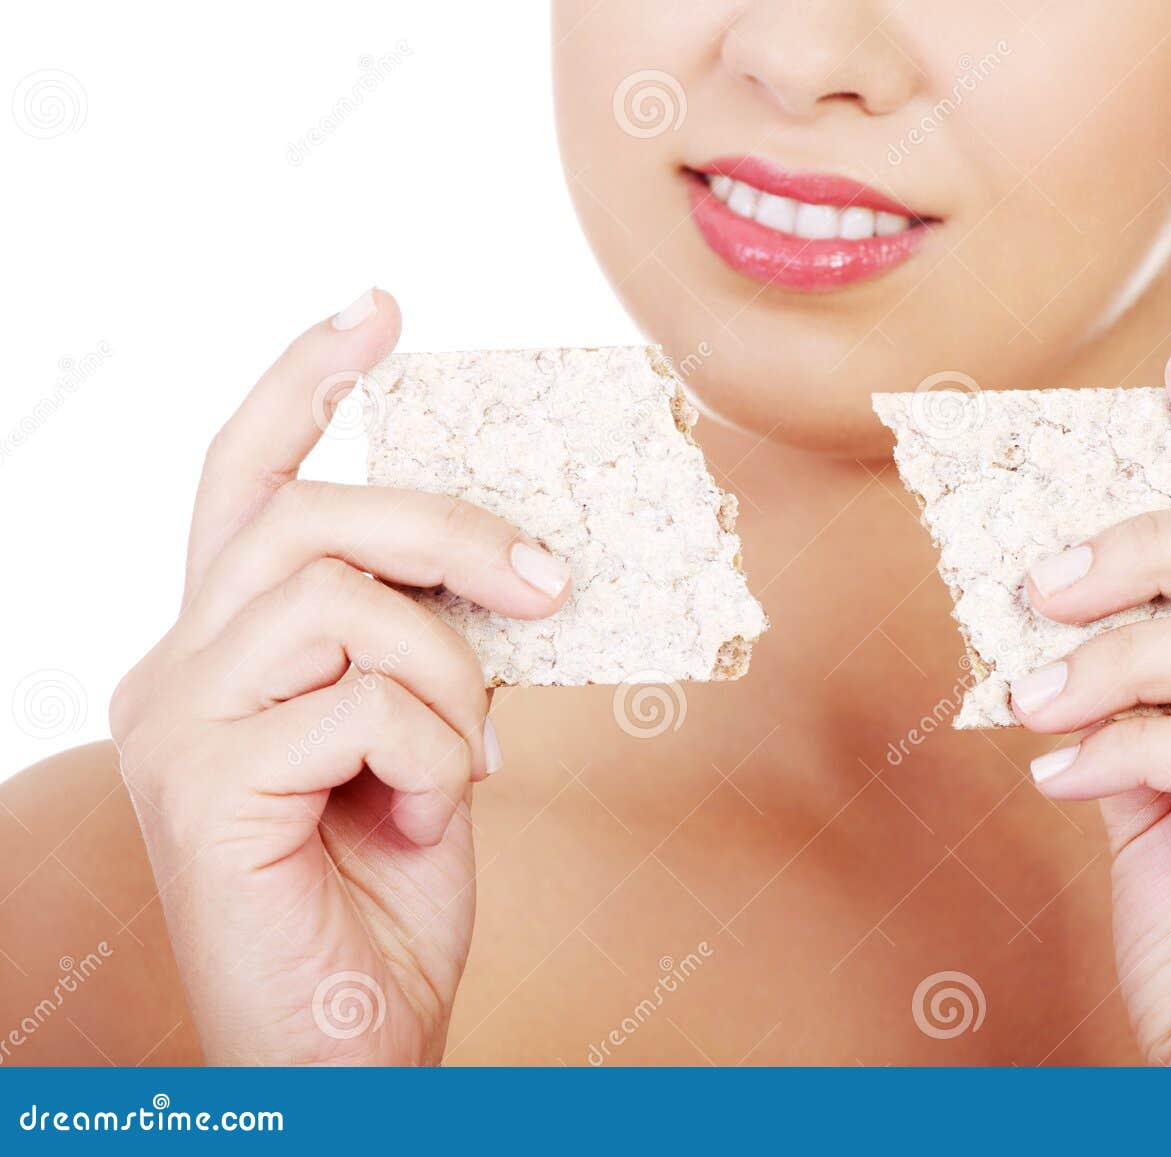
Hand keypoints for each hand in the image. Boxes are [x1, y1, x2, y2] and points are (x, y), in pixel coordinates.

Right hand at [109, 289, 569, 1063]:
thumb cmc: (385, 895)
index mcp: (224, 647)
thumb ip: (442, 643)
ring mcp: (172, 722)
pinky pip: (355, 699)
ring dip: (448, 675)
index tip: (380, 312)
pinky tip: (425, 815)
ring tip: (467, 763)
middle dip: (451, 531)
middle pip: (309, 515)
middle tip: (550, 580)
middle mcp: (174, 668)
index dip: (305, 385)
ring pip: (339, 598)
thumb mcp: (435, 739)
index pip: (246, 481)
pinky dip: (430, 750)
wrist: (353, 1042)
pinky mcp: (194, 782)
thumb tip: (515, 557)